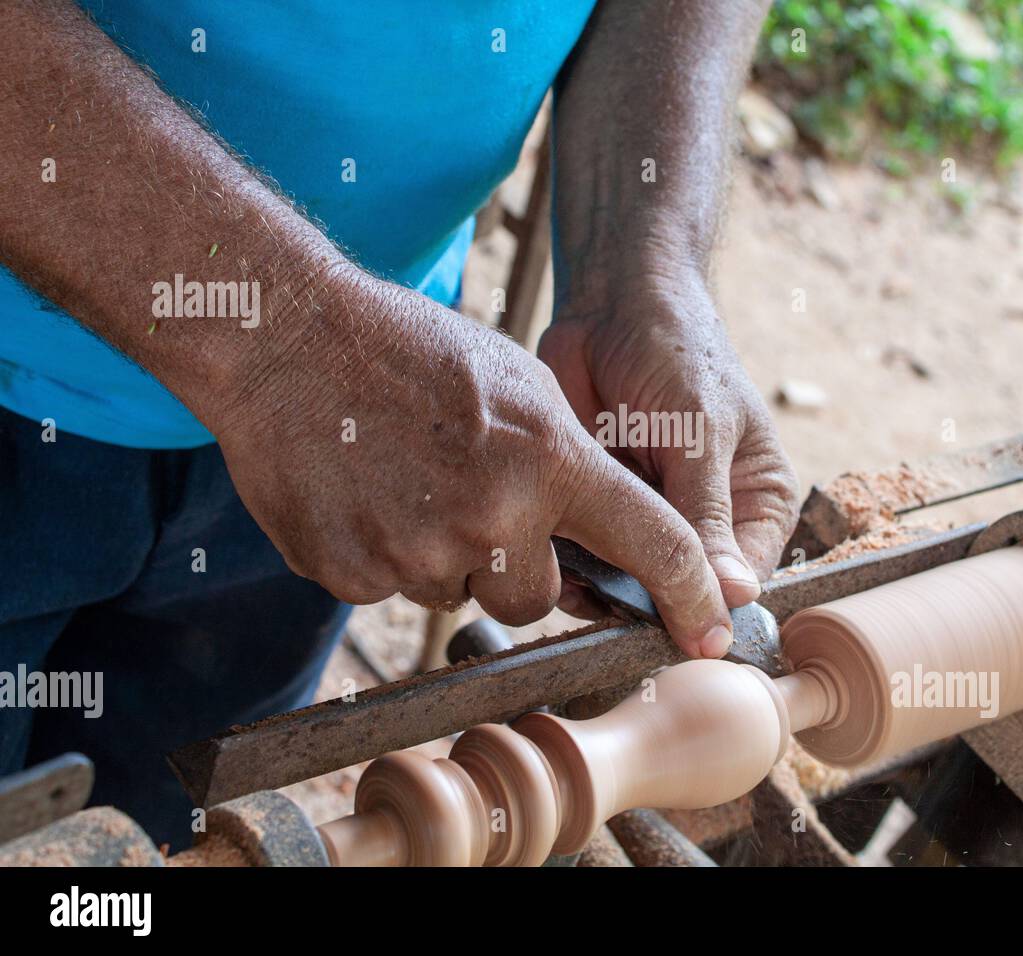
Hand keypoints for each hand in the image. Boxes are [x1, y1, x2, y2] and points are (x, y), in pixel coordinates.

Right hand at [210, 270, 735, 657]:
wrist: (287, 341)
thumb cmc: (412, 349)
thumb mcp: (522, 381)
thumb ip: (567, 461)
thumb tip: (597, 527)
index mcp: (552, 462)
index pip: (653, 545)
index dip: (689, 594)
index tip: (707, 632)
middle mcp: (494, 520)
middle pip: (535, 599)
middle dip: (514, 564)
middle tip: (475, 500)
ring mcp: (418, 555)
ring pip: (461, 594)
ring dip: (446, 557)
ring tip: (408, 481)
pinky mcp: (352, 575)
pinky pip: (392, 591)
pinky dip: (385, 555)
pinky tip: (365, 494)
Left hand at [538, 275, 799, 606]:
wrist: (612, 304)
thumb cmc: (678, 354)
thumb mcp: (700, 432)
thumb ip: (708, 514)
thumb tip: (733, 599)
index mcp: (756, 506)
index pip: (741, 583)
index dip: (707, 607)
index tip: (668, 619)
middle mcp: (707, 522)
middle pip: (684, 591)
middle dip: (648, 602)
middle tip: (611, 601)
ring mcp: (650, 519)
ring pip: (630, 583)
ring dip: (602, 588)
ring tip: (576, 573)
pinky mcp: (598, 510)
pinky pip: (586, 560)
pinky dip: (570, 565)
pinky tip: (552, 555)